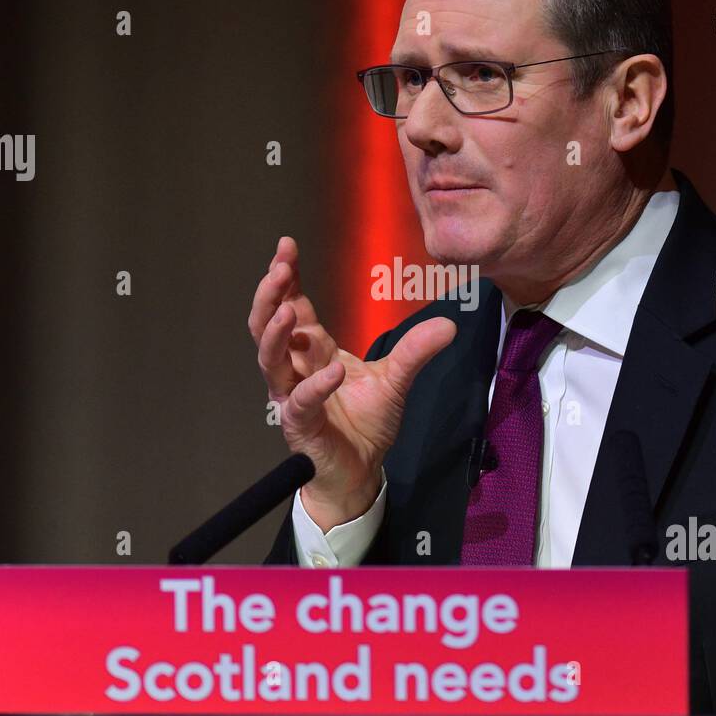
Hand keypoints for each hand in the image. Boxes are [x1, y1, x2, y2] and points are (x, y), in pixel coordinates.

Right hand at [248, 237, 456, 531]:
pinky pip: (301, 401)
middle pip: (267, 326)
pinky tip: (331, 371)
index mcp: (312, 350)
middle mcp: (295, 368)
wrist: (360, 470)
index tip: (287, 246)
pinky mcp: (300, 424)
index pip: (291, 305)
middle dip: (270, 296)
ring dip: (277, 333)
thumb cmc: (365, 422)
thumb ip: (414, 351)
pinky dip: (314, 385)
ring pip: (270, 359)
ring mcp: (292, 396)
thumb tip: (449, 324)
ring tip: (289, 311)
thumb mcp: (395, 379)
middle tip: (280, 268)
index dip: (286, 278)